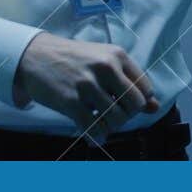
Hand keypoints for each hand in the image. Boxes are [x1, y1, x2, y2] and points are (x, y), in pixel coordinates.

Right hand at [13, 33, 159, 136]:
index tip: (126, 105)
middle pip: (133, 106)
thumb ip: (130, 82)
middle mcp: (105, 68)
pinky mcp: (70, 101)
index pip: (145, 88)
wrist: (36, 55)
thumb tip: (155, 107)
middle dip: (126, 116)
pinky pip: (93, 128)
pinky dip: (95, 136)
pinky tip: (92, 136)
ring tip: (100, 123)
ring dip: (110, 127)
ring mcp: (87, 84)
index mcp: (117, 56)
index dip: (138, 102)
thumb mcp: (104, 60)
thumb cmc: (74, 59)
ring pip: (115, 119)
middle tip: (113, 115)